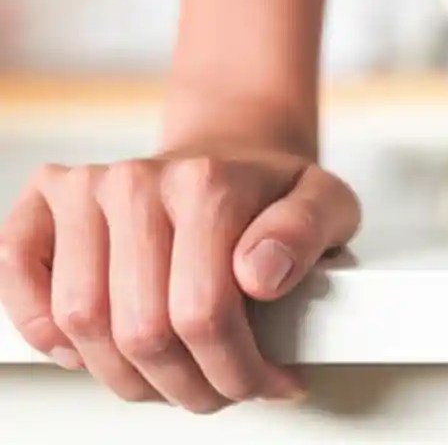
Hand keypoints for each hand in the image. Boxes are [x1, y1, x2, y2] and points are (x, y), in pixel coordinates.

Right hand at [0, 149, 359, 412]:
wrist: (230, 150)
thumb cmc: (273, 190)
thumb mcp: (326, 204)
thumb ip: (306, 234)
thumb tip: (259, 274)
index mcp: (209, 182)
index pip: (204, 313)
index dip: (235, 371)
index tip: (267, 384)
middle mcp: (138, 180)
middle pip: (141, 330)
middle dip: (188, 385)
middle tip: (223, 389)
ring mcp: (86, 188)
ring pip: (81, 322)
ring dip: (127, 376)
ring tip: (174, 377)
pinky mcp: (46, 199)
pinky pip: (19, 278)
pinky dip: (46, 332)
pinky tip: (95, 350)